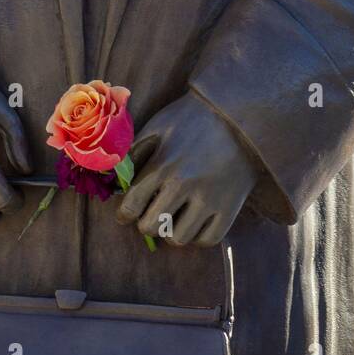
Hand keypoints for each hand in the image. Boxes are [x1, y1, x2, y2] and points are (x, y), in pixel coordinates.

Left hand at [116, 91, 259, 245]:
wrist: (239, 114)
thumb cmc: (192, 118)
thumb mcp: (158, 125)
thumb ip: (133, 152)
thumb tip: (114, 178)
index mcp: (164, 164)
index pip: (132, 205)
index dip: (124, 214)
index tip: (126, 214)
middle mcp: (185, 185)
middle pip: (151, 227)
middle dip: (146, 222)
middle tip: (152, 213)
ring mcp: (210, 199)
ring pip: (178, 239)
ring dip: (171, 231)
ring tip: (174, 217)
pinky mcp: (230, 208)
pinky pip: (207, 240)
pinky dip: (198, 235)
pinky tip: (195, 220)